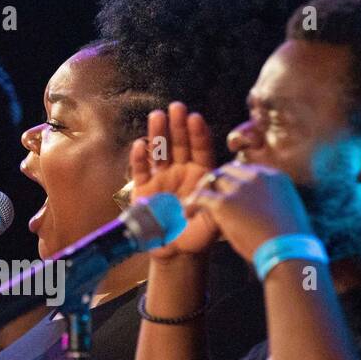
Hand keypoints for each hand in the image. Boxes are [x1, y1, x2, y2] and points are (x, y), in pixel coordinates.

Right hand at [129, 102, 219, 259]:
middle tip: (176, 107)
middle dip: (178, 126)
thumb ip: (217, 203)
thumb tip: (220, 186)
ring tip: (157, 116)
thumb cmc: (198, 236)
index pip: (201, 149)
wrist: (175, 252)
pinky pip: (141, 170)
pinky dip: (140, 159)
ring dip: (158, 134)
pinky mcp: (143, 189)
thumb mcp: (215, 221)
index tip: (196, 118)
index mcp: (200, 174)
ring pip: (159, 152)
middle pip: (179, 144)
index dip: (198, 134)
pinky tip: (140, 146)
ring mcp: (161, 178)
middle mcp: (181, 171)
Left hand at [186, 161, 311, 262]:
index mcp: (274, 177)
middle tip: (208, 198)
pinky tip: (188, 213)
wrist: (288, 250)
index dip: (235, 182)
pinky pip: (201, 197)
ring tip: (195, 206)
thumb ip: (274, 203)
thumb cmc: (291, 241)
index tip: (229, 193)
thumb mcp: (289, 212)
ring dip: (203, 192)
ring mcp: (240, 188)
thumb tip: (263, 211)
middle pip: (228, 171)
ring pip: (213, 180)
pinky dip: (192, 203)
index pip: (247, 171)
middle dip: (216, 184)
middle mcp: (256, 177)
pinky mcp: (225, 203)